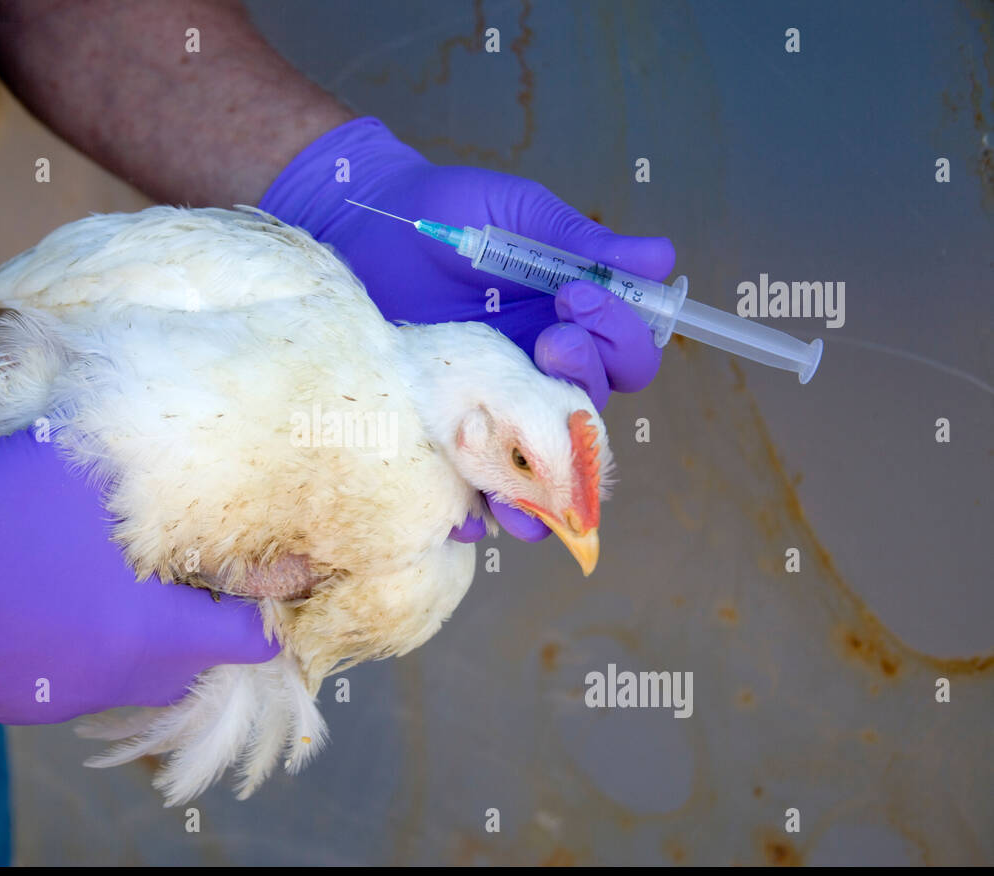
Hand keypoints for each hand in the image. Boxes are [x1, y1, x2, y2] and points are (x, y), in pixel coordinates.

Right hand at [0, 428, 276, 723]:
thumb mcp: (83, 466)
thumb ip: (154, 470)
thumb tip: (202, 458)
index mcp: (148, 632)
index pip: (247, 641)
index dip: (265, 607)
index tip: (265, 575)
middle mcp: (112, 678)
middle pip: (192, 667)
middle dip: (205, 627)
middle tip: (191, 574)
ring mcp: (58, 698)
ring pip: (130, 677)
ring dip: (142, 639)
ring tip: (116, 582)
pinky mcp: (10, 703)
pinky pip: (73, 682)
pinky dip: (82, 648)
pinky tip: (50, 599)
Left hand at [262, 117, 674, 541]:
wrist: (366, 226)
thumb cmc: (447, 213)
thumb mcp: (518, 215)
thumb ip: (580, 241)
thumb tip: (659, 256)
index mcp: (573, 326)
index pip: (628, 358)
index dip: (619, 335)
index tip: (576, 294)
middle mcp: (540, 376)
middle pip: (593, 415)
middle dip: (583, 382)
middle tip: (550, 338)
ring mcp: (493, 408)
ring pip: (543, 468)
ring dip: (546, 474)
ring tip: (529, 457)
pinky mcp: (446, 430)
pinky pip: (473, 488)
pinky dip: (479, 510)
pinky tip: (472, 511)